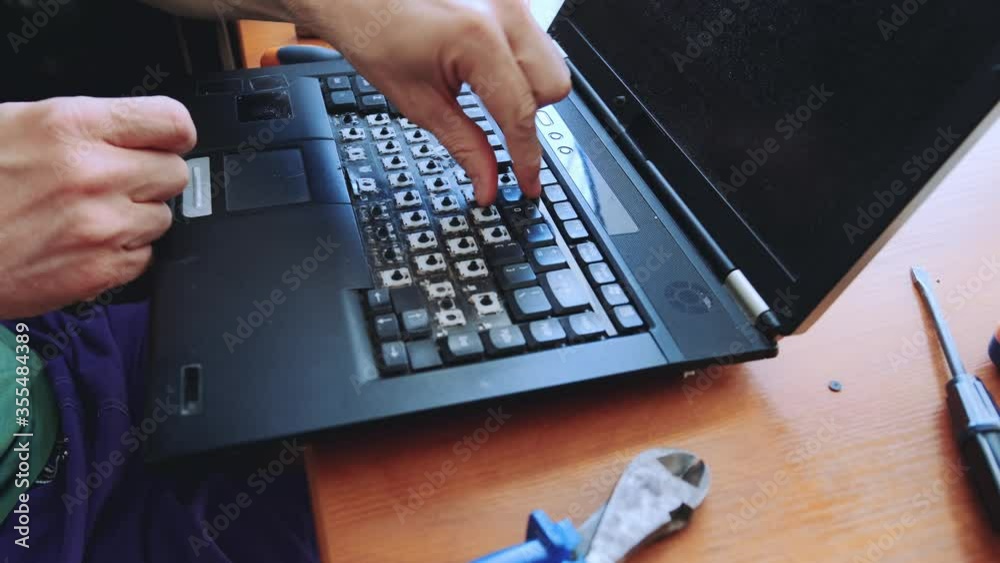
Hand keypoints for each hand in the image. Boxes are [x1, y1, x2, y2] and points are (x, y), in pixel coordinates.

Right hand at [0, 96, 195, 318]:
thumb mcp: (17, 125)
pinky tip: (83, 244)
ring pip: (163, 218)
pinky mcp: (101, 271)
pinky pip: (144, 257)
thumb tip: (134, 130)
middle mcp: (95, 174)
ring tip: (88, 215)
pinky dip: (122, 253)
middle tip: (117, 181)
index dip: (174, 133)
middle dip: (152, 177)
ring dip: (136, 217)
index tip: (168, 140)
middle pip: (175, 173)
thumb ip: (85, 127)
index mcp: (72, 127)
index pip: (171, 122)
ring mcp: (102, 226)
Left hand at [291, 0, 570, 204]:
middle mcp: (503, 11)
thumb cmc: (374, 33)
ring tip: (483, 84)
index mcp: (478, 37)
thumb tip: (488, 183)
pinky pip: (535, 40)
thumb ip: (464, 146)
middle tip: (495, 121)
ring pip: (551, 62)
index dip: (526, 157)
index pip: (520, 113)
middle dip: (528, 114)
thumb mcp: (417, 102)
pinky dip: (518, 61)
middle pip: (553, 86)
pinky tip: (485, 62)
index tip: (529, 183)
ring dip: (527, 87)